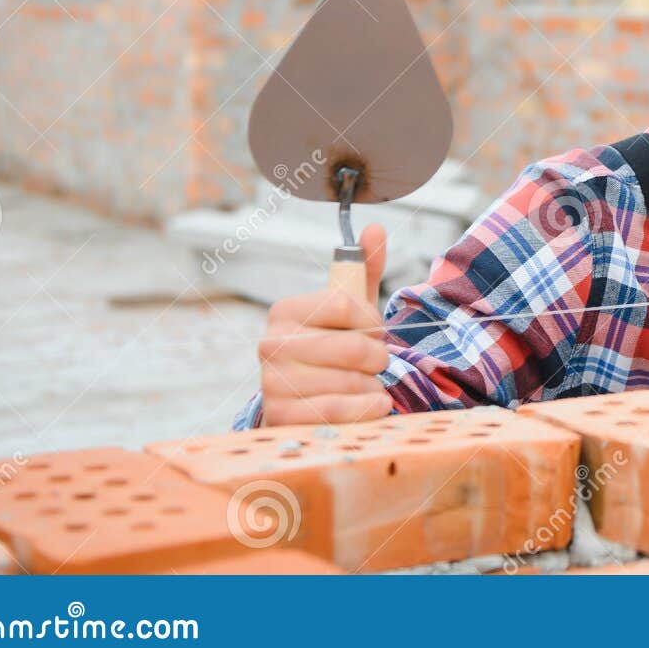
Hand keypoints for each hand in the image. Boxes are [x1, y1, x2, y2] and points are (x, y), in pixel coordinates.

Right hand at [259, 223, 393, 425]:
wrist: (309, 399)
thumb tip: (374, 229)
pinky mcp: (282, 418)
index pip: (345, 304)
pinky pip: (340, 413)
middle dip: (378, 356)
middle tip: (374, 361)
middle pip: (353, 347)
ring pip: (352, 382)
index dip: (370, 319)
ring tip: (364, 384)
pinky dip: (366, 410)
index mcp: (285, 311)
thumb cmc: (335, 347)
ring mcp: (272, 384)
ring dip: (373, 386)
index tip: (371, 327)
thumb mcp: (352, 307)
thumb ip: (364, 268)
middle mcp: (270, 345)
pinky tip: (367, 404)